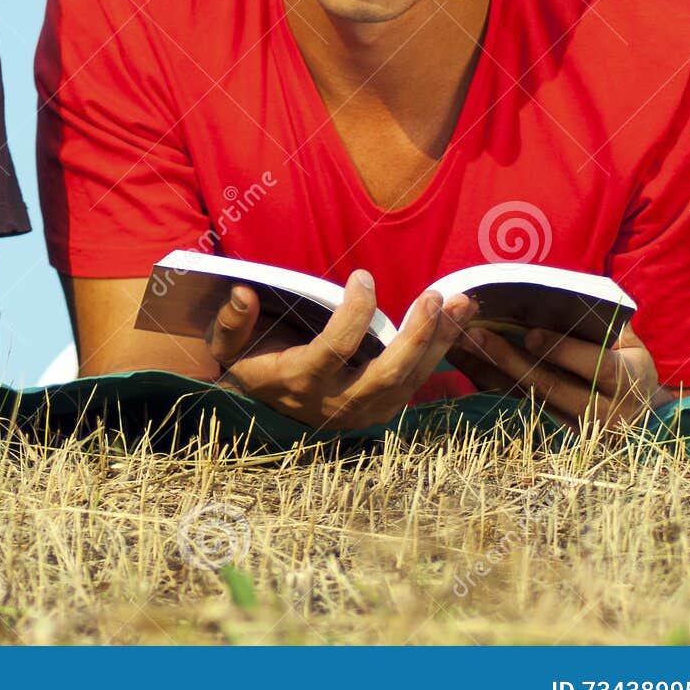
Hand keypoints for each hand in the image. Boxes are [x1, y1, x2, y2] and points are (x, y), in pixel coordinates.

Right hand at [205, 269, 477, 430]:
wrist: (261, 410)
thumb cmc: (247, 364)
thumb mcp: (227, 346)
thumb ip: (231, 323)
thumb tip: (243, 293)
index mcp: (298, 382)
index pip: (334, 350)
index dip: (353, 314)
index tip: (363, 277)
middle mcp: (334, 403)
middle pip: (387, 374)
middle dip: (417, 335)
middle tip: (437, 296)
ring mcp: (361, 412)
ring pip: (410, 382)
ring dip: (439, 342)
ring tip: (462, 304)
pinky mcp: (379, 412)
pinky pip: (416, 386)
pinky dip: (439, 354)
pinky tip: (455, 323)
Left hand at [449, 320, 662, 433]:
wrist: (640, 418)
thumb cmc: (631, 366)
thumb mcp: (631, 345)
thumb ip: (606, 326)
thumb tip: (567, 297)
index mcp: (628, 382)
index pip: (597, 366)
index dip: (564, 350)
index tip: (530, 334)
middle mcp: (604, 412)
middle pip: (551, 386)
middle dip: (510, 360)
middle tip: (475, 335)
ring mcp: (576, 428)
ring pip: (526, 399)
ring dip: (488, 371)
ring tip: (457, 346)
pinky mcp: (551, 433)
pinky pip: (515, 405)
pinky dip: (487, 383)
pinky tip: (463, 364)